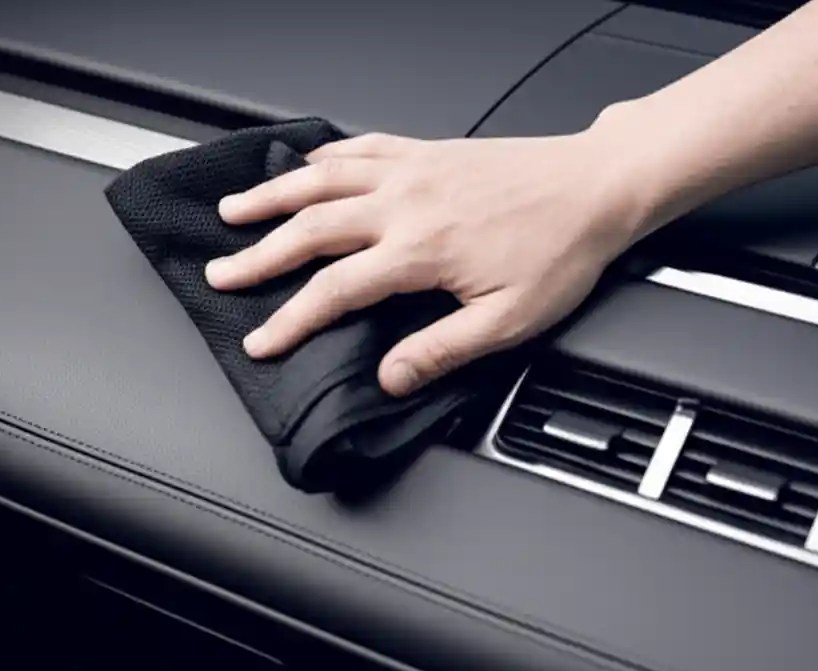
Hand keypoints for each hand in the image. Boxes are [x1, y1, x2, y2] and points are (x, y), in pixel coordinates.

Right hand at [206, 109, 666, 395]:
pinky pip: (361, 146)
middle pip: (310, 228)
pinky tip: (307, 165)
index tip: (261, 340)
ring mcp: (414, 170)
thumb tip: (391, 377)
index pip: (334, 291)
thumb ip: (442, 349)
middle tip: (220, 271)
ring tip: (233, 209)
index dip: (289, 320)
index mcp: (420, 250)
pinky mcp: (428, 151)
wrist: (597, 187)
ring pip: (323, 179)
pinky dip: (325, 156)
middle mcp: (406, 203)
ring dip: (273, 195)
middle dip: (257, 253)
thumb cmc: (561, 250)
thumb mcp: (509, 320)